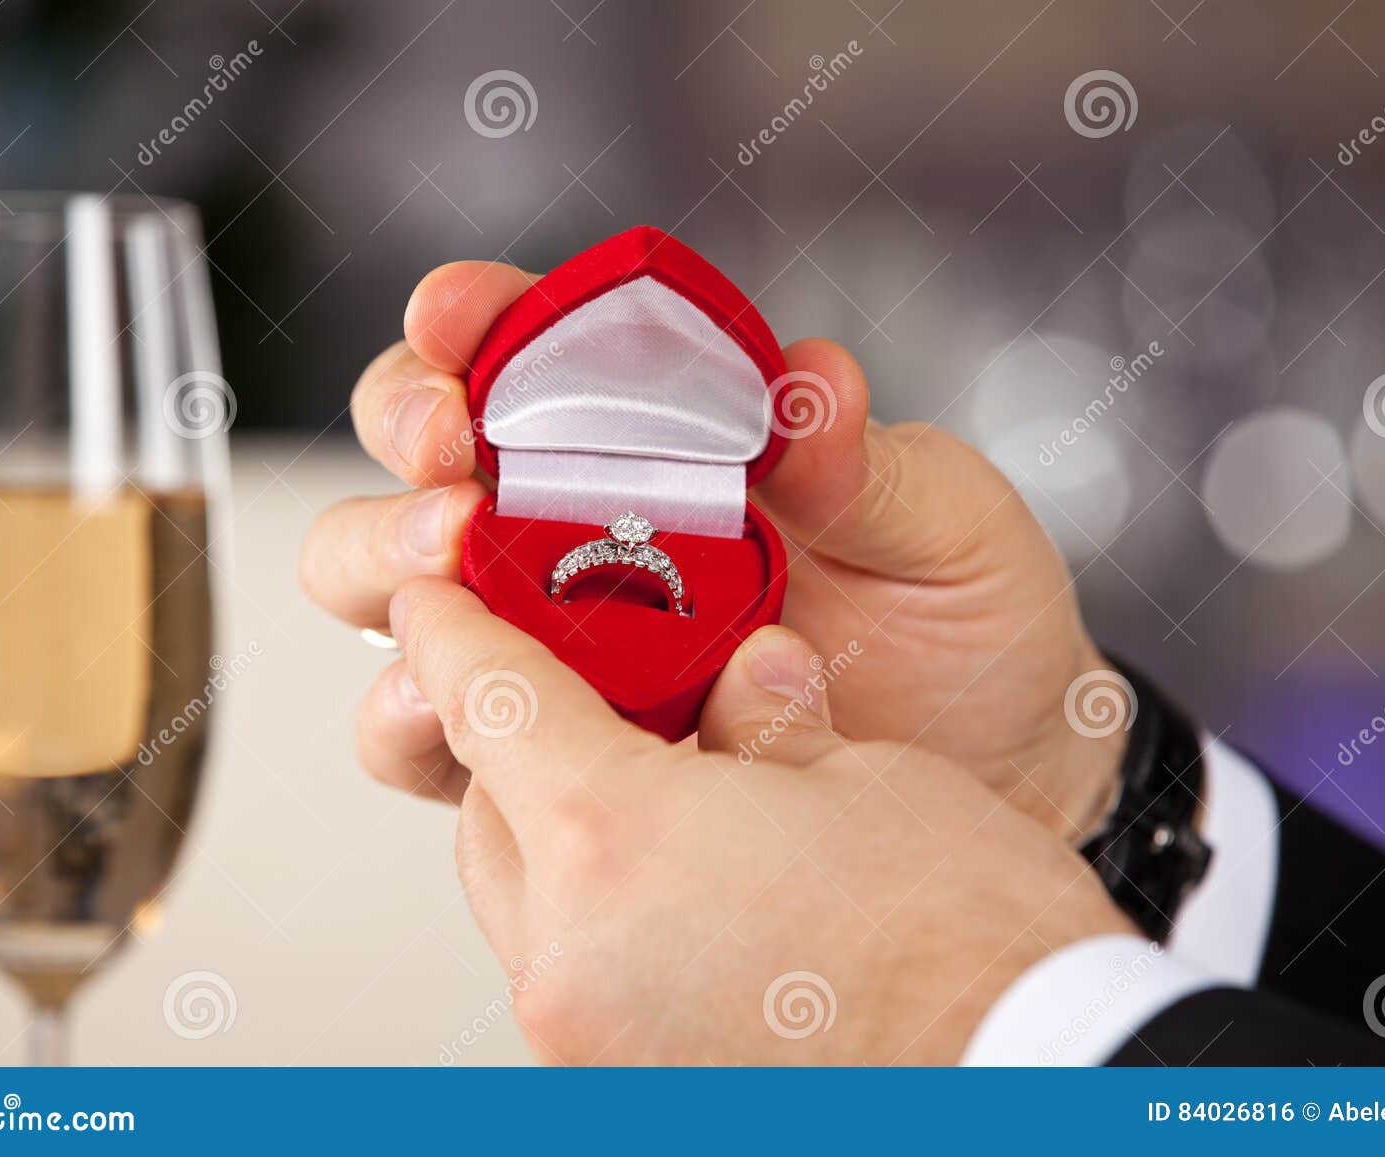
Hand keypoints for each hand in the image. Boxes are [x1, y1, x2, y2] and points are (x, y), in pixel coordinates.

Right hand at [299, 260, 1122, 837]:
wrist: (995, 773)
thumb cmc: (959, 620)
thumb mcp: (940, 521)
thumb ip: (864, 466)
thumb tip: (811, 381)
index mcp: (657, 436)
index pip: (523, 352)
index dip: (469, 319)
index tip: (464, 317)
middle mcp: (575, 533)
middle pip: (418, 464)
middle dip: (409, 441)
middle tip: (454, 462)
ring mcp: (552, 649)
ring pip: (395, 601)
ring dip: (389, 581)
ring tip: (443, 578)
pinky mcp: (553, 757)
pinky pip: (444, 739)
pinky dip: (419, 721)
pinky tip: (454, 710)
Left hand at [385, 576, 1132, 1063]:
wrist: (1038, 1078)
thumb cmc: (970, 943)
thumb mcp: (865, 775)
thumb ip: (767, 715)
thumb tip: (743, 681)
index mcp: (616, 841)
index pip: (484, 703)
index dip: (451, 631)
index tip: (433, 598)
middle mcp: (575, 954)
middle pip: (489, 810)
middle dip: (520, 743)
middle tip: (589, 696)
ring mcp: (593, 1036)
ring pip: (525, 899)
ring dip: (567, 836)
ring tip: (666, 796)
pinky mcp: (631, 1083)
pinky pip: (579, 970)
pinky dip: (608, 916)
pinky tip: (694, 890)